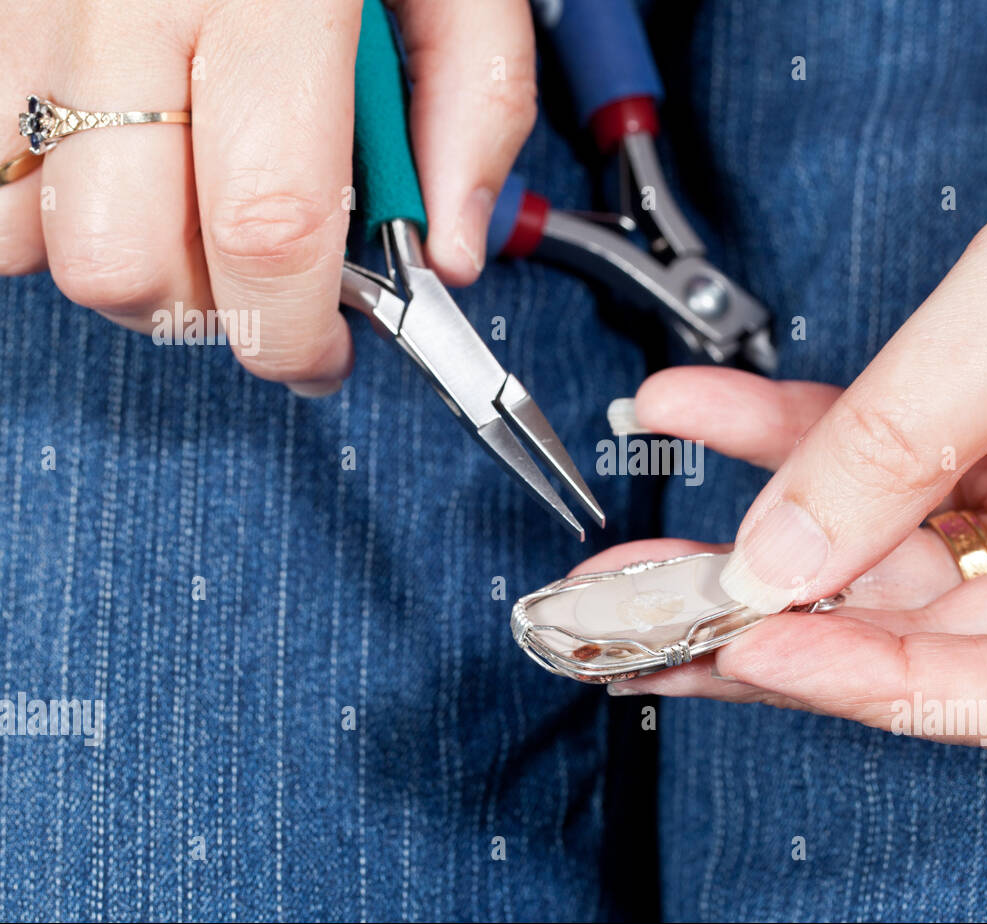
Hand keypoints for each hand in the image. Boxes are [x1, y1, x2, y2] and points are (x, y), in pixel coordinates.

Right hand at [0, 0, 535, 394]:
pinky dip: (28, 197)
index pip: (267, 225)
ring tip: (180, 200)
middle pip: (121, 259)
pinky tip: (107, 157)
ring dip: (113, 257)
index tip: (318, 356)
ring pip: (17, 231)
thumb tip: (455, 250)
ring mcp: (23, 0)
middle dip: (204, 310)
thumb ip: (473, 106)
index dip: (293, 329)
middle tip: (257, 281)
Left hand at [593, 0, 986, 762]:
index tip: (762, 649)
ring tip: (655, 544)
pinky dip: (802, 441)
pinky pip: (900, 463)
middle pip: (952, 633)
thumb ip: (905, 436)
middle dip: (796, 620)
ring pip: (907, 553)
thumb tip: (783, 552)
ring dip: (777, 537)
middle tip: (666, 620)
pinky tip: (708, 418)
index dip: (888, 684)